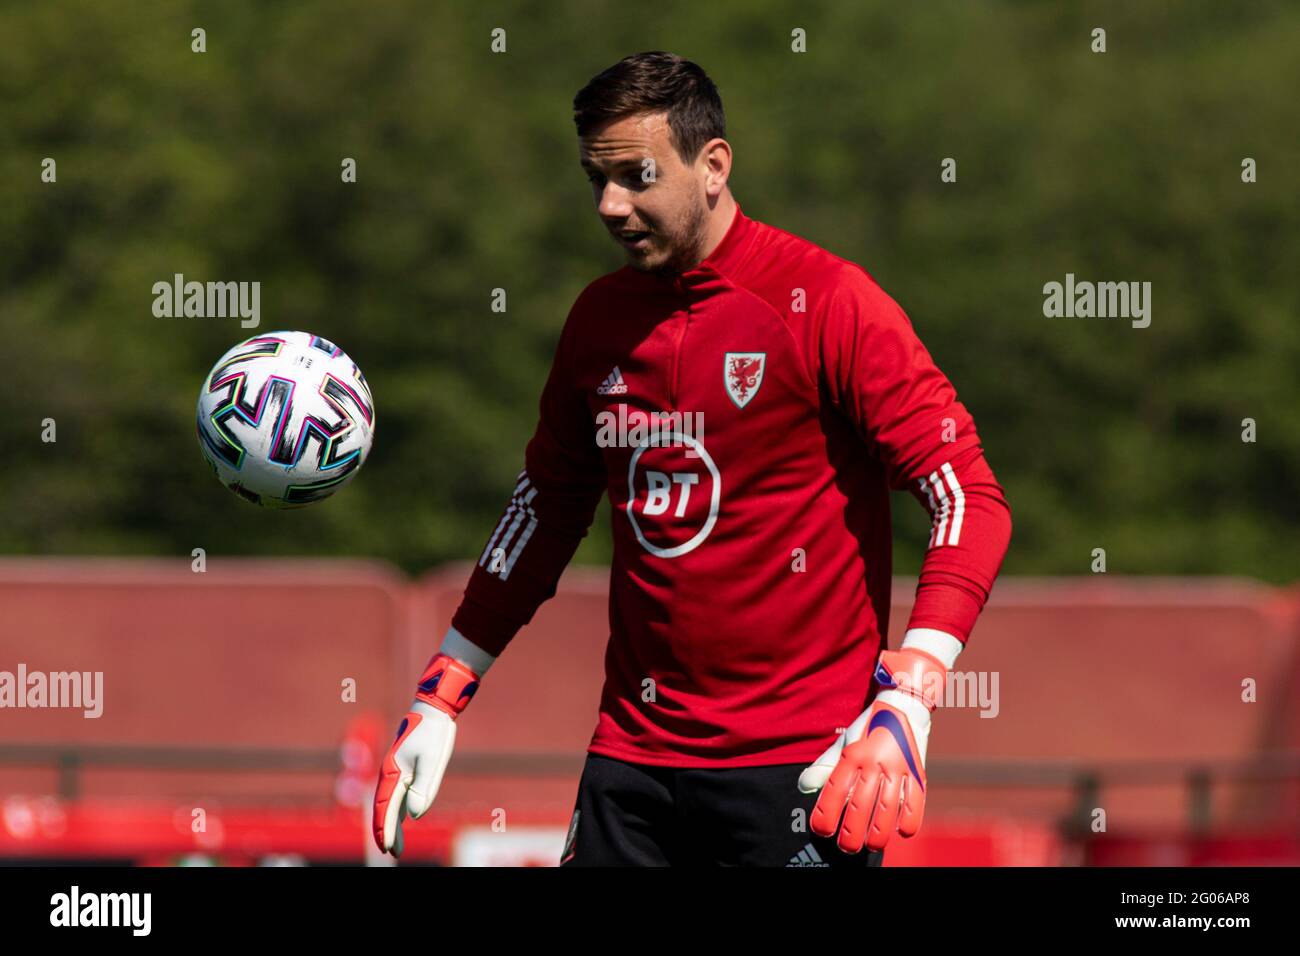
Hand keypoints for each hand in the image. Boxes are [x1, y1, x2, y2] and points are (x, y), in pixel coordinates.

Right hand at [373, 701, 456, 856]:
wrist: (432, 710)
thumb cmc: (432, 734)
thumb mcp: (432, 761)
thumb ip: (423, 788)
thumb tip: (415, 816)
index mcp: (394, 772)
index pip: (385, 807)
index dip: (385, 828)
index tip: (386, 847)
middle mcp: (390, 774)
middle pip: (384, 809)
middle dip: (386, 831)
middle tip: (392, 853)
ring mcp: (396, 772)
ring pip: (390, 804)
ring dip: (391, 824)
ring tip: (395, 846)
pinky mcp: (405, 769)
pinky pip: (398, 795)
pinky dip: (397, 811)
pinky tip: (401, 821)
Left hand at [797, 647, 944, 853]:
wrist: (903, 705)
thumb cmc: (868, 729)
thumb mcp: (843, 743)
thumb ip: (824, 767)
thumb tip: (804, 787)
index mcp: (853, 754)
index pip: (835, 789)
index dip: (826, 813)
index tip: (822, 830)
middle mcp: (874, 761)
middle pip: (860, 805)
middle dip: (851, 832)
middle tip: (846, 847)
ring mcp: (898, 767)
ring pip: (888, 809)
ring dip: (878, 833)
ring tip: (871, 846)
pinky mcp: (918, 771)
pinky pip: (916, 801)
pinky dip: (910, 820)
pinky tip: (902, 832)